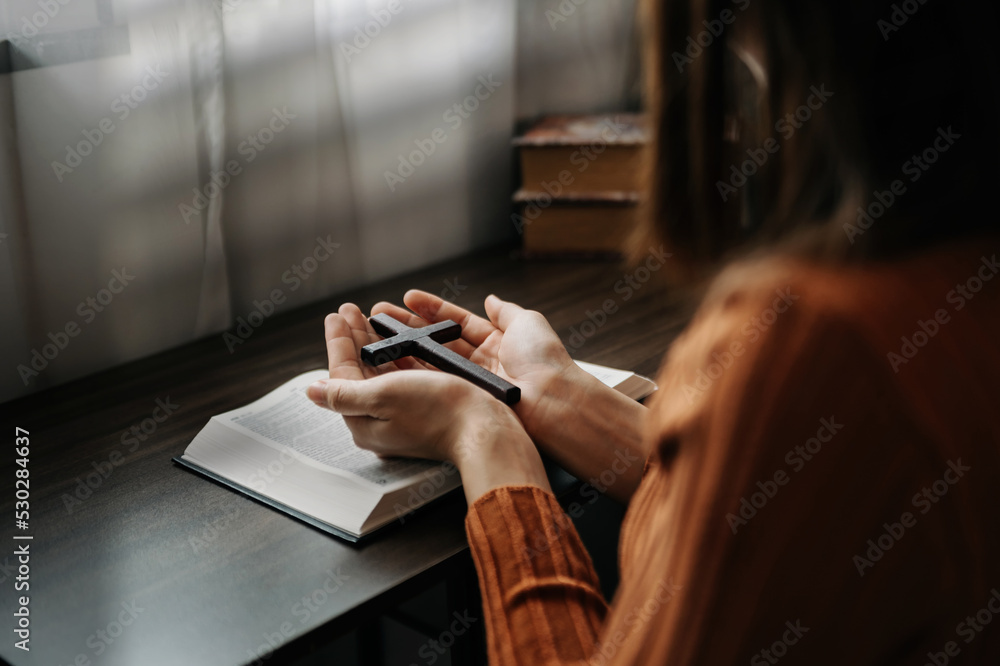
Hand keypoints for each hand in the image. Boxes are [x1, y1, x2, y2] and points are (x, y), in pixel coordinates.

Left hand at [307, 304, 550, 501]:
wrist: (485, 429)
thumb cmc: (438, 412)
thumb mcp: (382, 396)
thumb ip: (344, 393)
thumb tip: (312, 392)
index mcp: (364, 423)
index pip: (342, 376)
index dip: (338, 342)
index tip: (336, 316)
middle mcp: (382, 419)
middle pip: (360, 371)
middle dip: (354, 337)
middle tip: (350, 310)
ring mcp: (405, 412)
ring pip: (382, 370)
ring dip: (374, 340)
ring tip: (370, 316)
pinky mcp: (427, 405)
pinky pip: (404, 373)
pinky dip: (398, 351)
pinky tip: (398, 337)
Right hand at [371, 291, 588, 443]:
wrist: (551, 400)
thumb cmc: (544, 360)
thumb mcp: (528, 323)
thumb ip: (506, 311)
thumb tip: (492, 299)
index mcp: (497, 342)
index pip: (457, 321)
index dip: (432, 309)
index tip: (408, 298)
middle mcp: (481, 362)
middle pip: (438, 340)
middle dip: (408, 327)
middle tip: (380, 317)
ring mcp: (469, 382)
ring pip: (430, 360)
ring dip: (403, 347)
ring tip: (377, 334)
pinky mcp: (462, 399)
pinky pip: (432, 381)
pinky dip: (411, 369)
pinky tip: (391, 358)